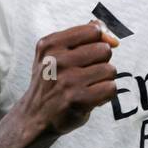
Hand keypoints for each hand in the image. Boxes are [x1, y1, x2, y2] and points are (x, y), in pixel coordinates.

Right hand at [17, 21, 118, 137]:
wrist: (35, 116)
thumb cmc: (51, 80)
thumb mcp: (56, 52)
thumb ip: (83, 36)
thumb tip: (112, 38)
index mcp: (50, 44)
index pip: (93, 31)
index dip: (98, 41)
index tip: (92, 52)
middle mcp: (56, 60)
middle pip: (104, 50)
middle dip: (101, 61)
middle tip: (85, 72)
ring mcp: (67, 80)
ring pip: (109, 70)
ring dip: (104, 79)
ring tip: (88, 85)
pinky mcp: (77, 99)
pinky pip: (110, 88)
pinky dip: (106, 94)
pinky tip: (92, 96)